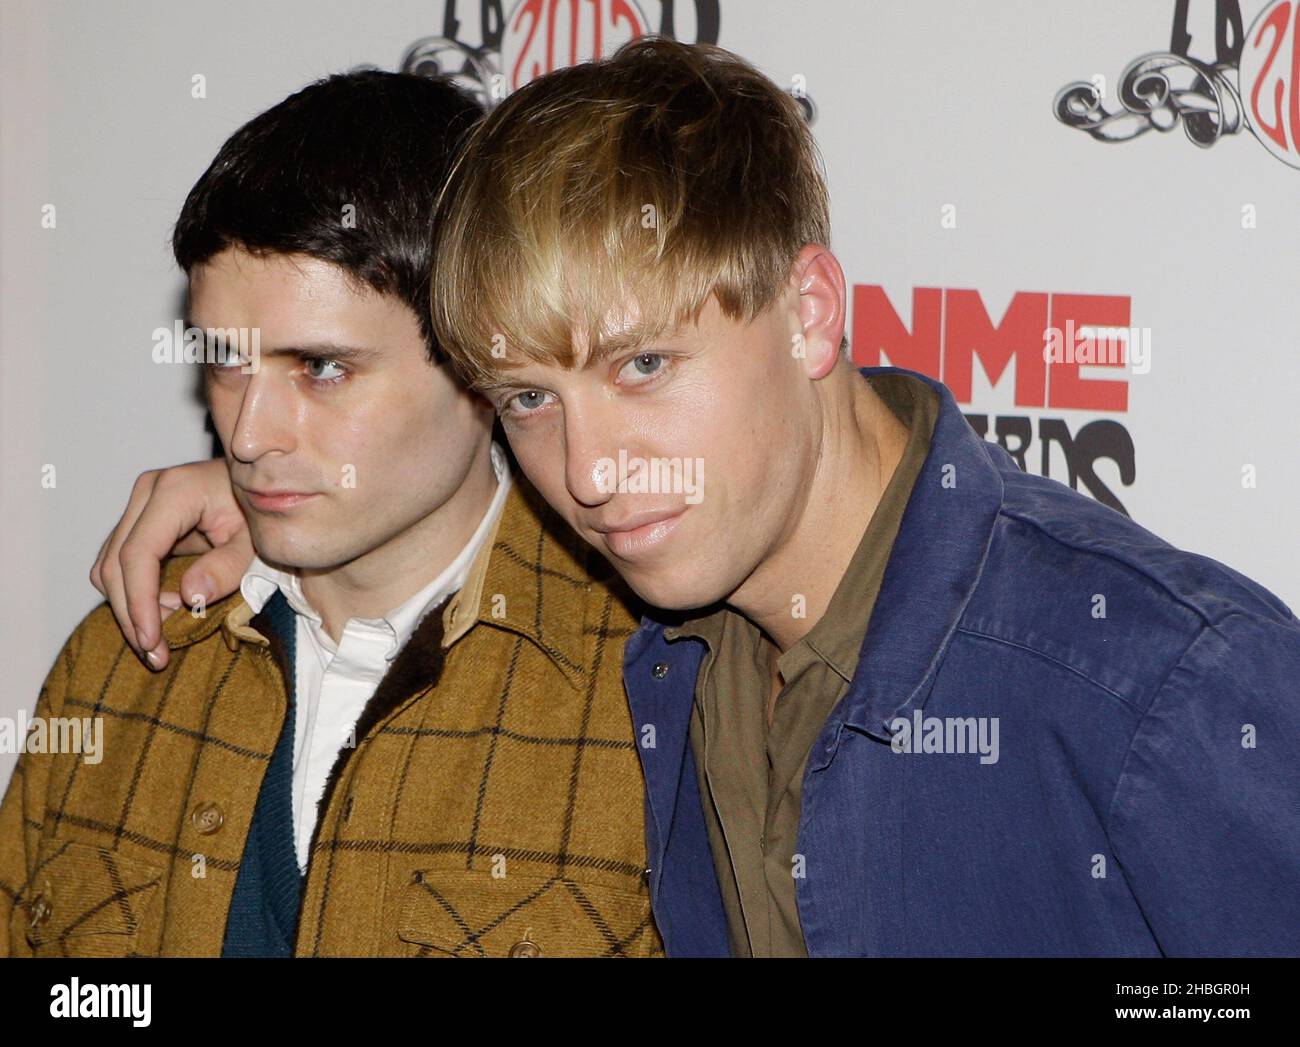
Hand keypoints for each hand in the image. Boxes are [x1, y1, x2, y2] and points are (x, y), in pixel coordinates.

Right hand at [89, 459, 252, 669]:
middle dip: (131, 614)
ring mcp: (141, 504)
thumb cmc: (263, 510)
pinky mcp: (141, 519)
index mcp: (176, 491)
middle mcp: (149, 492)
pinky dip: (135, 593)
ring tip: (166, 632)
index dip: (139, 603)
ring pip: (110, 566)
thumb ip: (227, 567)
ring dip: (131, 606)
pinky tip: (164, 611)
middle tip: (155, 654)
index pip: (138, 555)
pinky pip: (121, 563)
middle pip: (115, 564)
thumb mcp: (255, 541)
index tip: (151, 642)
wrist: (265, 484)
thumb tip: (189, 597)